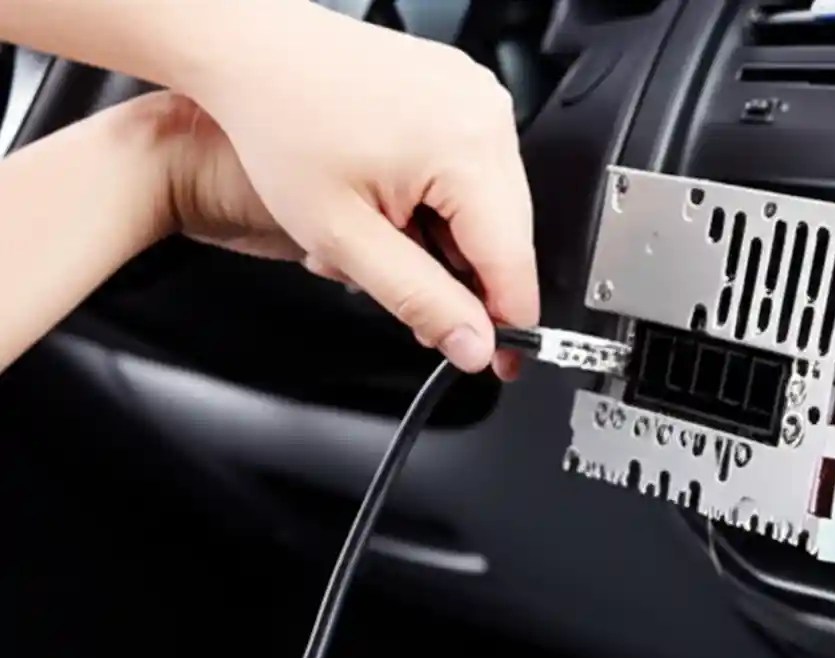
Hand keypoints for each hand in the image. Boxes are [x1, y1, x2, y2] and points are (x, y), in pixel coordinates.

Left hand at [180, 3, 536, 378]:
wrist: (251, 50)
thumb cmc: (280, 120)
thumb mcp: (345, 236)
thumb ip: (418, 299)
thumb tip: (474, 343)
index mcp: (470, 147)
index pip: (513, 260)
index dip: (507, 321)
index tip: (500, 360)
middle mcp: (487, 114)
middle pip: (507, 233)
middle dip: (468, 280)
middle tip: (424, 312)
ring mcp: (478, 96)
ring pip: (491, 204)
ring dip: (451, 239)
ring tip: (388, 239)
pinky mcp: (462, 90)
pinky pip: (477, 166)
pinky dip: (446, 199)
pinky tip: (398, 204)